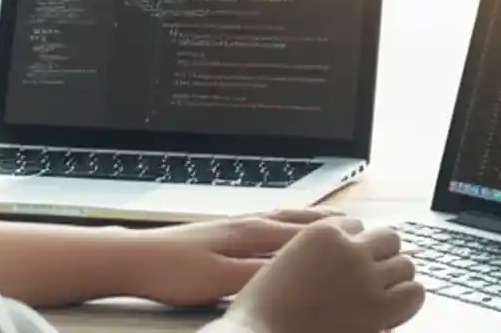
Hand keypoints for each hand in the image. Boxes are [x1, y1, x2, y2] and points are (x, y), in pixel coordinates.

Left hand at [128, 208, 342, 306]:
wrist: (136, 257)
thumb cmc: (173, 271)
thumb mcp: (219, 282)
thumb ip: (259, 277)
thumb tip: (297, 275)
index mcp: (252, 234)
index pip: (305, 234)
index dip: (337, 238)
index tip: (364, 239)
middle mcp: (248, 223)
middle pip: (300, 220)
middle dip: (332, 224)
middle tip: (363, 228)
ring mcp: (236, 225)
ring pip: (285, 218)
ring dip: (312, 220)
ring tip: (335, 222)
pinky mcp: (223, 231)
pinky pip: (270, 222)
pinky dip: (290, 222)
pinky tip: (285, 228)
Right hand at [221, 218, 424, 332]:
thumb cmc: (264, 312)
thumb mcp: (285, 264)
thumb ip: (317, 255)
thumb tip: (350, 253)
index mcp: (322, 232)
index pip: (359, 226)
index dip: (355, 249)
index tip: (348, 268)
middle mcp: (348, 247)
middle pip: (389, 239)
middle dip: (381, 258)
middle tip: (369, 282)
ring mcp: (365, 276)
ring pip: (406, 264)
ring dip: (395, 279)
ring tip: (379, 298)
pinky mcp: (378, 308)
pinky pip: (414, 293)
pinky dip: (406, 300)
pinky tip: (389, 312)